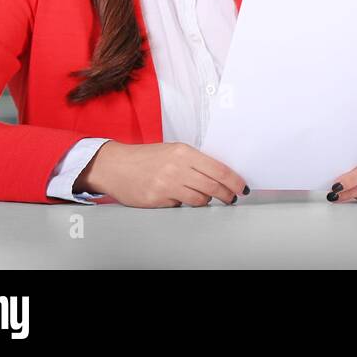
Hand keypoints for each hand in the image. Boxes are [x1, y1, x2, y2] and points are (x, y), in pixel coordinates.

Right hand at [76, 141, 246, 208]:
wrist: (115, 166)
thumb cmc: (146, 157)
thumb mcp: (173, 151)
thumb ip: (194, 162)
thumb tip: (220, 175)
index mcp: (184, 152)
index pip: (218, 170)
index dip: (234, 181)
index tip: (242, 188)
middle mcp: (177, 168)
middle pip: (213, 186)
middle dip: (226, 194)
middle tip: (231, 198)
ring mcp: (166, 185)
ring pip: (199, 199)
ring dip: (207, 200)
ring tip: (207, 198)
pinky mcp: (156, 200)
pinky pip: (180, 205)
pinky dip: (185, 204)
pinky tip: (181, 198)